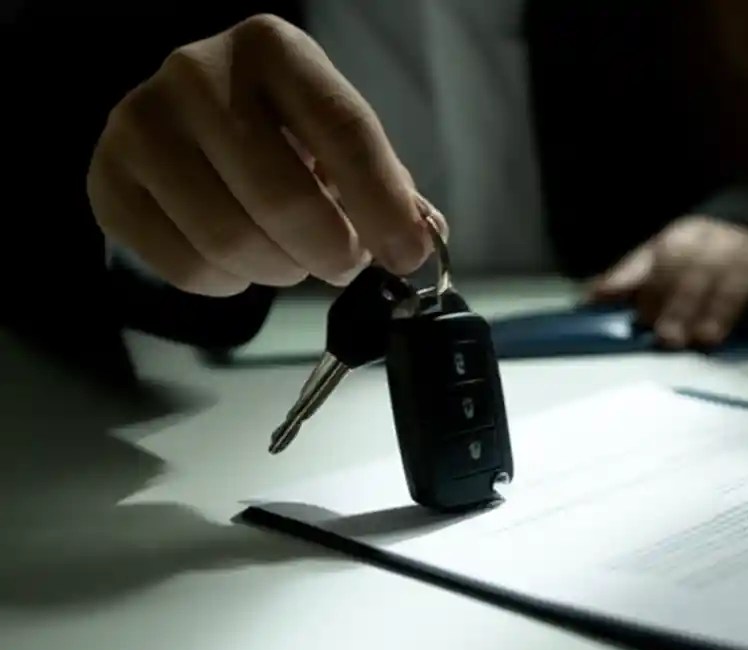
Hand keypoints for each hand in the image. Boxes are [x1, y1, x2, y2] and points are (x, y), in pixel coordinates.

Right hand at [87, 14, 437, 296]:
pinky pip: (186, 267)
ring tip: (291, 256)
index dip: (383, 206)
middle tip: (344, 262)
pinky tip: (241, 259)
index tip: (408, 254)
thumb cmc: (281, 131)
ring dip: (280, 270)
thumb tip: (420, 239)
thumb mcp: (336, 135)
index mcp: (274, 49)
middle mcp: (197, 74)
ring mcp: (142, 125)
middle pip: (281, 198)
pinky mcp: (108, 180)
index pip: (343, 131)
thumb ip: (385, 186)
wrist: (189, 120)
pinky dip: (229, 283)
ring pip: (230, 241)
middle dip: (330, 251)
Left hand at [588, 216, 747, 347]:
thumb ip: (630, 277)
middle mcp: (719, 242)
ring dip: (720, 309)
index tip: (644, 319)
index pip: (666, 259)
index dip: (654, 290)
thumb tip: (591, 296)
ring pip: (736, 280)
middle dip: (681, 304)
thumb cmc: (702, 257)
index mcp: (685, 236)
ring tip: (707, 339)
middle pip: (698, 271)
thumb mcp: (663, 258)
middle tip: (669, 338)